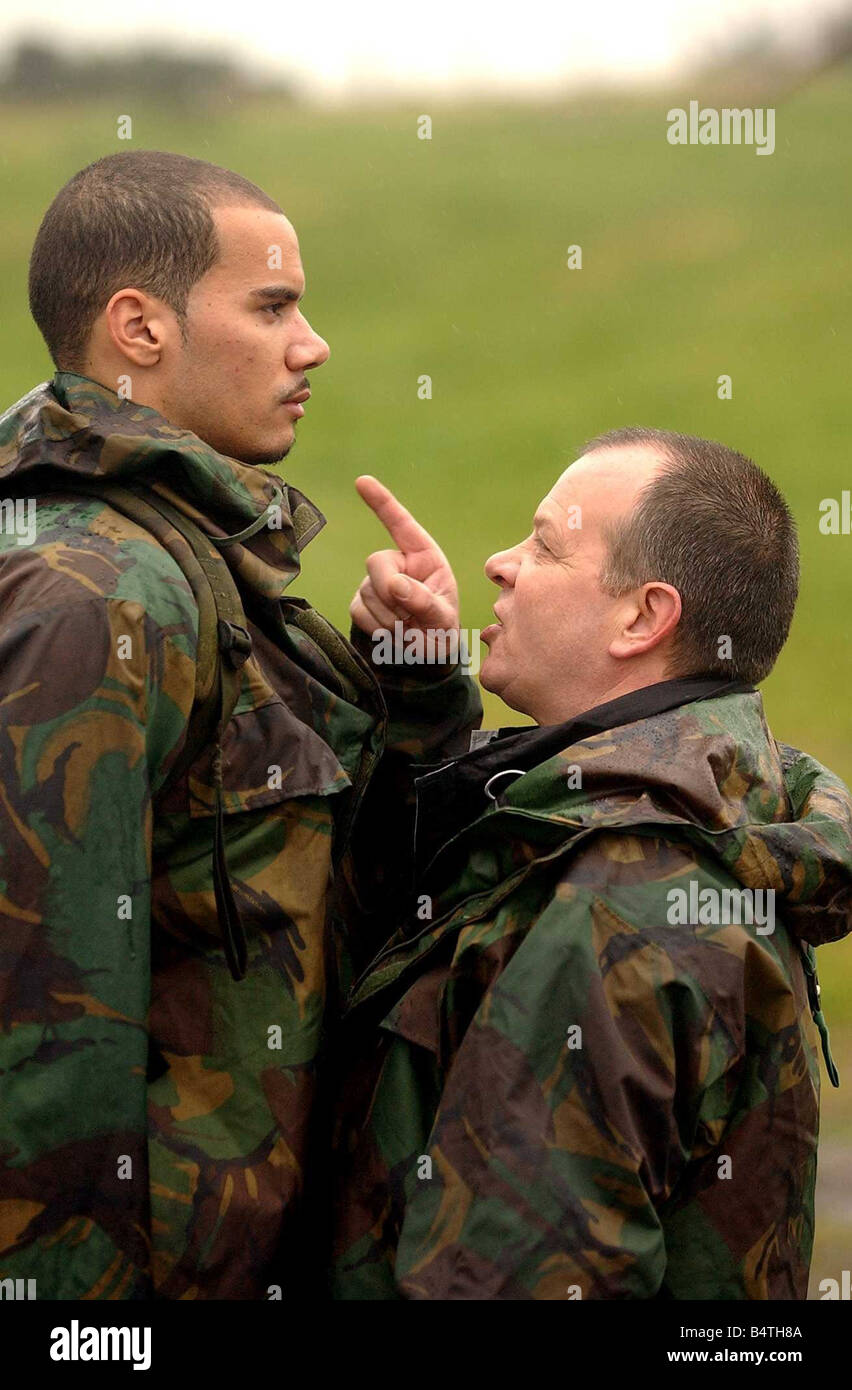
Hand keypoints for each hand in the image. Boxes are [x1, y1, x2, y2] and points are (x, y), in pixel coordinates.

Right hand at [350, 475, 459, 638]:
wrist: (425, 657)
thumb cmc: (441, 629)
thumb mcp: (443, 618)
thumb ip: (425, 602)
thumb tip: (395, 585)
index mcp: (424, 557)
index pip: (401, 525)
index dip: (382, 502)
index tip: (362, 481)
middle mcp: (398, 564)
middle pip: (376, 562)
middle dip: (388, 590)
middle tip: (407, 618)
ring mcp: (376, 583)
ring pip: (367, 592)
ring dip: (388, 618)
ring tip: (408, 629)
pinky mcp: (361, 603)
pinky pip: (358, 611)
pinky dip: (376, 628)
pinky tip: (393, 634)